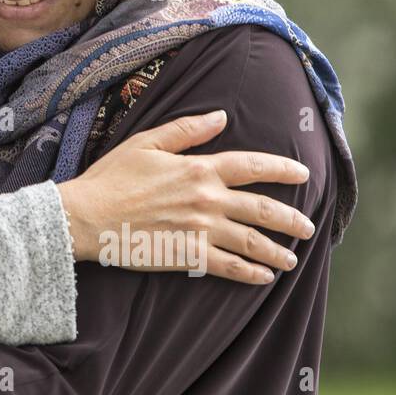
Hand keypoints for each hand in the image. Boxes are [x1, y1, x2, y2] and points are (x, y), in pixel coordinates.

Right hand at [59, 109, 314, 283]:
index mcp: (199, 168)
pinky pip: (229, 266)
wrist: (87, 216)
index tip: (303, 174)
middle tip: (308, 227)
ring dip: (277, 251)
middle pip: (262, 209)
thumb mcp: (146, 143)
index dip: (282, 169)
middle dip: (291, 220)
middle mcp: (207, 199)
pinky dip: (250, 274)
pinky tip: (263, 278)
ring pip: (252, 241)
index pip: (252, 166)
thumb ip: (187, 130)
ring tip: (292, 259)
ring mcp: (200, 230)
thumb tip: (221, 116)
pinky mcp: (189, 256)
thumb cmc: (112, 177)